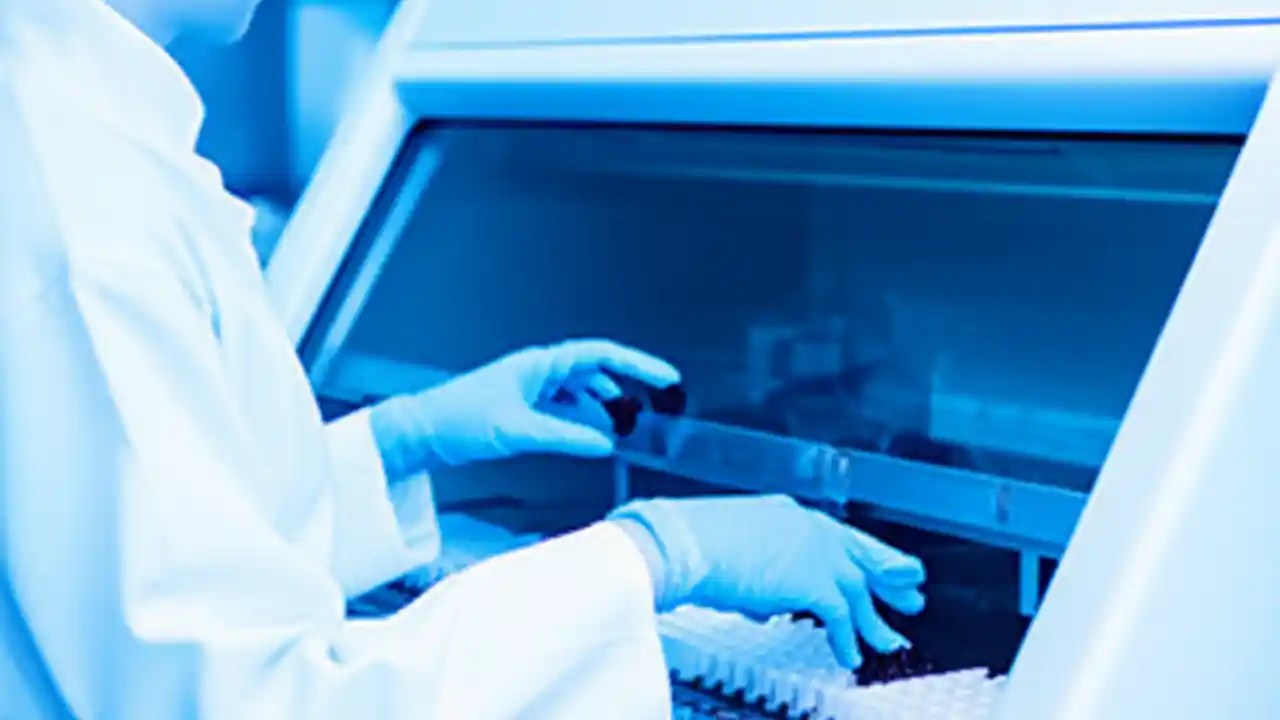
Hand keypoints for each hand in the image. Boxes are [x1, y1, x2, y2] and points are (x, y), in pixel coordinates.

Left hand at [370, 339, 679, 478]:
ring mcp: (533, 388)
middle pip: (596, 373)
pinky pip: (566, 409)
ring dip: (603, 411)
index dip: (637, 365)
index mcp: (540, 363)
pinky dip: (583, 421)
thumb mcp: (518, 431)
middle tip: (650, 413)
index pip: (600, 356)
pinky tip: (591, 438)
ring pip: (582, 394)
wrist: (421, 432)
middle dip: (625, 392)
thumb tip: (606, 443)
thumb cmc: (458, 421)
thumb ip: (565, 438)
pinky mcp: (525, 407)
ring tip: (620, 432)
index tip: (666, 378)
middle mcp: (540, 370)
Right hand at [609, 494, 925, 668]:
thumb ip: (761, 573)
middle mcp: (808, 527)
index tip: (876, 569)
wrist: (684, 544)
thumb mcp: (734, 551)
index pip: (835, 536)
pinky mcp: (814, 582)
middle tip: (912, 595)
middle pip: (862, 554)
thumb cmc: (692, 544)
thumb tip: (769, 605)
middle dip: (890, 576)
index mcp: (788, 514)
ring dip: (875, 619)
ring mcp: (815, 553)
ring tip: (891, 641)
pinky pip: (842, 617)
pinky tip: (851, 656)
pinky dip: (848, 639)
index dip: (858, 555)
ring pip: (859, 589)